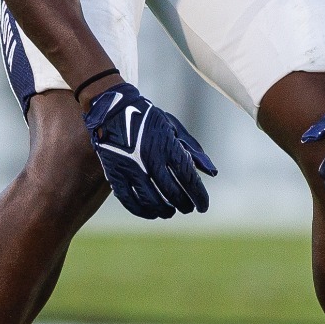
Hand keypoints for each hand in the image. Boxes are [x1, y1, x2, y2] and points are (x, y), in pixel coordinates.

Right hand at [82, 82, 215, 218]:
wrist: (112, 110)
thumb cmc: (149, 120)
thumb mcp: (174, 129)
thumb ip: (193, 151)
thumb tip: (212, 173)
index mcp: (167, 145)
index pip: (188, 178)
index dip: (198, 195)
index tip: (203, 206)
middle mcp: (149, 158)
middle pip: (172, 191)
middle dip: (183, 204)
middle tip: (188, 208)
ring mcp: (130, 167)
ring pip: (150, 199)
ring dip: (164, 210)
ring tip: (170, 212)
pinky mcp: (114, 173)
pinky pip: (128, 199)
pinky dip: (141, 210)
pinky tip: (151, 213)